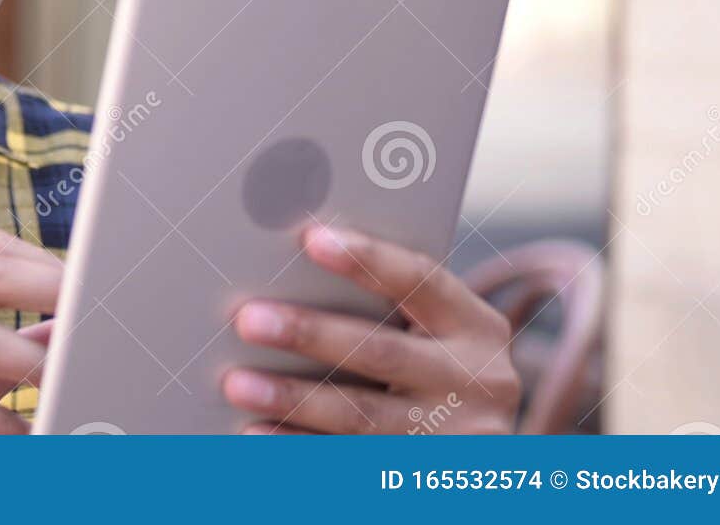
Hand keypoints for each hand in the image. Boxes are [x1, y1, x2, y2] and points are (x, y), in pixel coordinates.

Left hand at [221, 225, 520, 434]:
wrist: (483, 454)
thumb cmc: (434, 367)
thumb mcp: (433, 332)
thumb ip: (383, 303)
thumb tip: (290, 271)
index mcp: (476, 327)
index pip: (421, 281)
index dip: (366, 259)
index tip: (310, 239)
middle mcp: (476, 383)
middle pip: (381, 353)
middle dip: (310, 333)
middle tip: (248, 319)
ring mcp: (456, 440)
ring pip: (361, 417)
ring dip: (292, 399)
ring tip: (237, 383)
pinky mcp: (425, 481)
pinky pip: (351, 464)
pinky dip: (298, 447)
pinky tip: (256, 433)